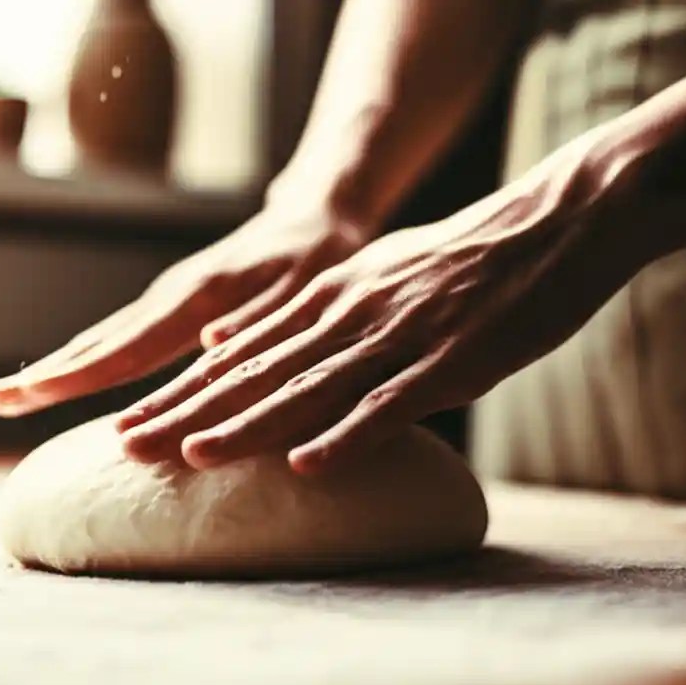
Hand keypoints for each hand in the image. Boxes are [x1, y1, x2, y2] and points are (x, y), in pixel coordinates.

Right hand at [0, 208, 366, 416]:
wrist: (313, 216)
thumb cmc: (319, 256)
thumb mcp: (308, 285)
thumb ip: (265, 315)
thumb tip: (210, 341)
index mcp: (201, 296)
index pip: (131, 346)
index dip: (81, 375)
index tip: (31, 392)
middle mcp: (173, 297)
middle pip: (100, 343)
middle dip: (47, 374)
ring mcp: (168, 299)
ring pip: (103, 339)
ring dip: (56, 368)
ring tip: (5, 396)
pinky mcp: (173, 306)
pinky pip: (121, 339)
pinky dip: (87, 361)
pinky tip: (63, 381)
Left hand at [115, 133, 643, 473]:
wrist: (556, 218)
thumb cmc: (464, 257)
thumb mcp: (368, 270)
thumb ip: (295, 309)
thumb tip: (218, 339)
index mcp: (330, 293)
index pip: (239, 351)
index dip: (182, 390)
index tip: (131, 421)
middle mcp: (350, 310)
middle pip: (257, 372)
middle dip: (190, 412)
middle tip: (129, 448)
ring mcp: (399, 334)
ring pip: (310, 388)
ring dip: (249, 425)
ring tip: (193, 458)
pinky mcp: (453, 359)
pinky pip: (390, 405)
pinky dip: (347, 437)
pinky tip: (308, 466)